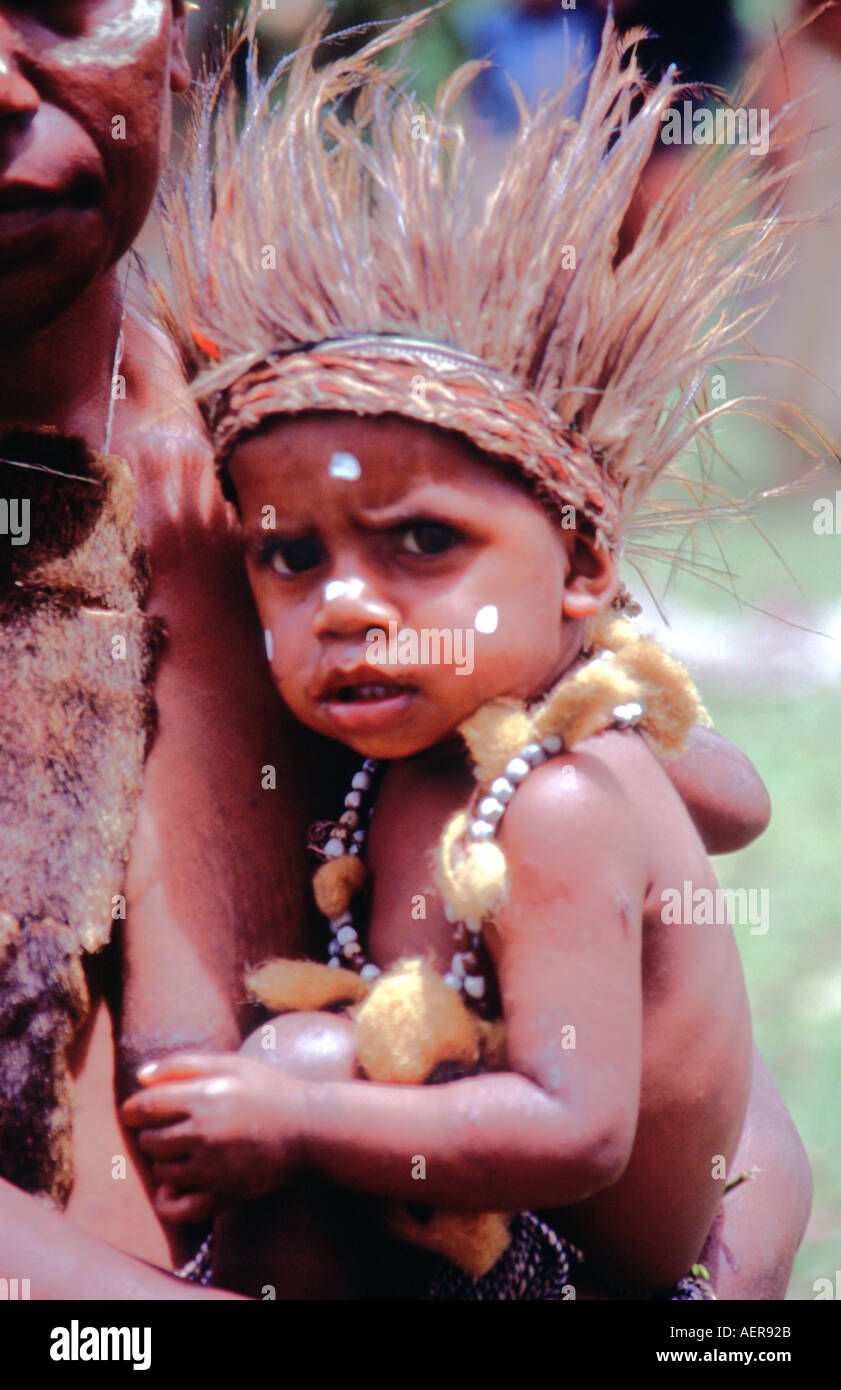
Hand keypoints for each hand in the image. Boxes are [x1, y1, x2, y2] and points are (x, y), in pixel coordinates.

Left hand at [120, 1052, 305, 1224]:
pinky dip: (167, 1201)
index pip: (143, 1108)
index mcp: (203, 1098)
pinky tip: (175, 1187)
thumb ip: (184, 1065)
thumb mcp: (232, 1064)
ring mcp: (212, 1169)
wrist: (311, 1130)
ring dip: (166, 1161)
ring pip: (161, 1171)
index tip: (142, 1110)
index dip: (134, 1109)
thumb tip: (141, 1076)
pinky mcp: (223, 1195)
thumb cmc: (270, 1091)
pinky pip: (176, 1209)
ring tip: (188, 1150)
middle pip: (149, 1140)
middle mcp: (204, 1134)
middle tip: (175, 1127)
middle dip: (154, 1133)